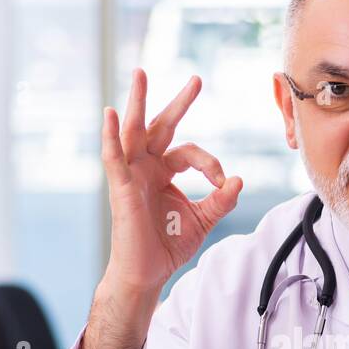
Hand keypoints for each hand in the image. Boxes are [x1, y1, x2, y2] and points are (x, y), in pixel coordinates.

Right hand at [99, 68, 242, 292]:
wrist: (147, 274)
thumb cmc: (168, 246)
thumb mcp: (202, 220)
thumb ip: (220, 200)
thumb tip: (238, 180)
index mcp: (164, 172)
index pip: (190, 153)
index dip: (210, 164)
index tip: (222, 183)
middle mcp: (146, 168)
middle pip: (162, 127)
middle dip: (179, 103)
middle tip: (197, 80)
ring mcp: (132, 175)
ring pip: (133, 131)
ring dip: (137, 102)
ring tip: (140, 74)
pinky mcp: (121, 188)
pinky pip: (113, 157)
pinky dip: (110, 135)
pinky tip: (110, 114)